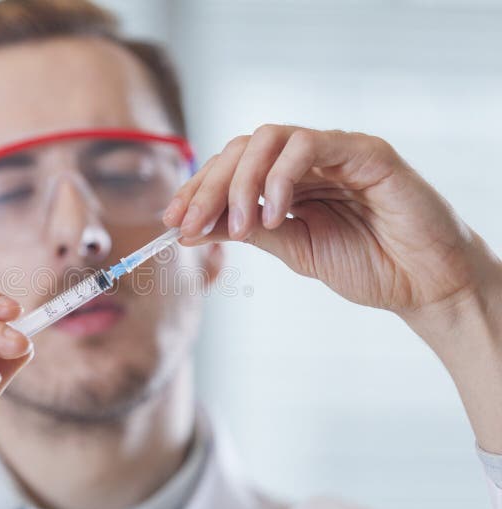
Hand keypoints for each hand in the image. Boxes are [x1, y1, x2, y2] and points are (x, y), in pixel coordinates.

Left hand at [163, 124, 498, 315]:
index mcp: (288, 179)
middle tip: (188, 225)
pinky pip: (311, 145)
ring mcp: (336, 150)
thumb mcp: (291, 249)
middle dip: (208, 186)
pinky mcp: (367, 151)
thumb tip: (191, 228)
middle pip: (242, 148)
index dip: (197, 191)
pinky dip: (281, 177)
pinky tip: (273, 214)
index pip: (232, 168)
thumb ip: (245, 231)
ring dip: (241, 183)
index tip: (172, 222)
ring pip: (269, 138)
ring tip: (239, 228)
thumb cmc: (365, 264)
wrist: (423, 284)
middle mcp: (307, 158)